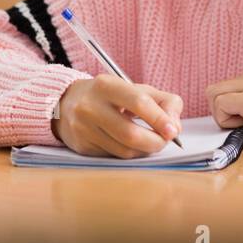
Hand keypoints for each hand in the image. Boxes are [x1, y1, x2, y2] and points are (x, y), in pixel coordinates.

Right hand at [51, 75, 183, 157]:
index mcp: (106, 85)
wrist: (66, 103)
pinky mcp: (82, 146)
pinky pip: (114, 157)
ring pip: (124, 150)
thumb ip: (164, 102)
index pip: (138, 103)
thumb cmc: (110, 96)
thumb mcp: (136, 89)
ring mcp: (83, 128)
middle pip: (131, 134)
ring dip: (144, 150)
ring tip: (149, 142)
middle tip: (164, 141)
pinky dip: (129, 154)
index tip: (173, 131)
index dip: (160, 119)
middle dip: (155, 142)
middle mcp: (90, 106)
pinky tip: (130, 145)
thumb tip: (175, 128)